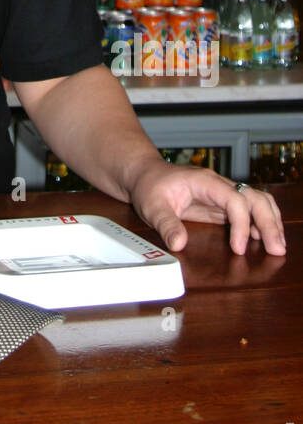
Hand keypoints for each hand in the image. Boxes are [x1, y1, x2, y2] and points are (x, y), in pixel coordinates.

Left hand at [128, 161, 286, 255]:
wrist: (146, 174)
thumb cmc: (150, 186)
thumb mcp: (152, 206)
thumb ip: (166, 224)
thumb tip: (179, 244)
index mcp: (205, 181)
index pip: (234, 199)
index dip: (241, 223)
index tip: (238, 248)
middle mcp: (219, 185)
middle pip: (254, 198)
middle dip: (269, 222)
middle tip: (277, 249)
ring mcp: (222, 194)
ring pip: (257, 201)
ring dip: (270, 221)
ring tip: (277, 245)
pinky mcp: (221, 204)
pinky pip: (247, 211)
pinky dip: (260, 223)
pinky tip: (262, 240)